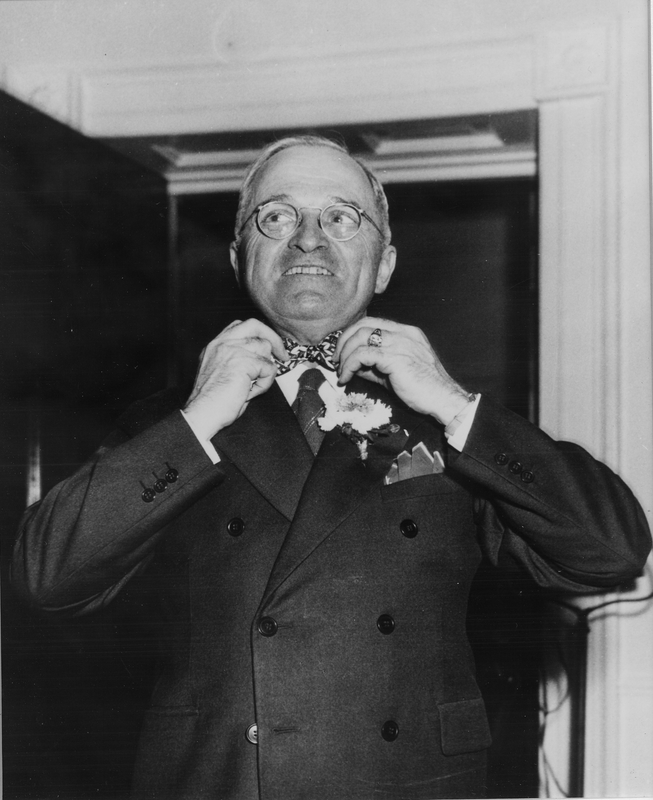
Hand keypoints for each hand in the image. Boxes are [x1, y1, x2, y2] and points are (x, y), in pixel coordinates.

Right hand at [183, 319, 287, 439]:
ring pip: (265, 348)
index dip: (258, 333)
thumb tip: (260, 361)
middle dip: (272, 338)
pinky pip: (269, 369)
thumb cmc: (211, 402)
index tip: (268, 346)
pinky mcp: (245, 362)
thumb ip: (236, 360)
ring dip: (264, 370)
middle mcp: (223, 343)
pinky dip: (264, 384)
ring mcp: (233, 350)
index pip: (240, 326)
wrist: (203, 413)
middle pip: (255, 325)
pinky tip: (249, 392)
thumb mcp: (221, 372)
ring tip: (251, 386)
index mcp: (216, 345)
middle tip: (281, 354)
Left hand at [335, 317, 472, 425]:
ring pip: (360, 337)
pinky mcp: (395, 357)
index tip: (342, 351)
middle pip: (363, 325)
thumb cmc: (423, 389)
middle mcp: (403, 333)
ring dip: (344, 354)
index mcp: (406, 333)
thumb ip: (374, 366)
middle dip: (344, 341)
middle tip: (336, 360)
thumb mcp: (395, 373)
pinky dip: (349, 365)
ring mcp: (400, 343)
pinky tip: (347, 378)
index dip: (352, 334)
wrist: (443, 399)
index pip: (372, 322)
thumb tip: (352, 367)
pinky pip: (363, 354)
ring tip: (341, 371)